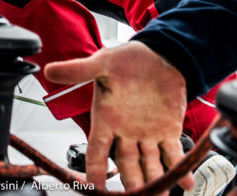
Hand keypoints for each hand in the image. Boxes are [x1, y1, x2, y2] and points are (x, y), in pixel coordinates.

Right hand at [44, 43, 192, 193]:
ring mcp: (147, 134)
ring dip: (155, 182)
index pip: (97, 151)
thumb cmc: (128, 59)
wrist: (158, 54)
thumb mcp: (102, 63)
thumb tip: (50, 70)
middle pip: (126, 165)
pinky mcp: (168, 131)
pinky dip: (179, 169)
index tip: (95, 189)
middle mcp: (125, 132)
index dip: (95, 171)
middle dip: (131, 183)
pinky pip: (173, 154)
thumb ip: (79, 70)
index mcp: (107, 119)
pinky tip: (185, 181)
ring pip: (149, 165)